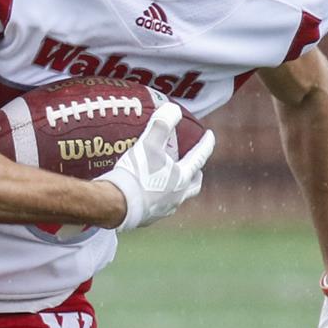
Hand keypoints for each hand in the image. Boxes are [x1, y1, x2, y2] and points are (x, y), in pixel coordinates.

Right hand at [97, 102, 214, 230]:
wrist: (116, 205)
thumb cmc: (136, 174)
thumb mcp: (149, 144)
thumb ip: (162, 124)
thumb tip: (173, 109)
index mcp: (181, 178)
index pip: (199, 157)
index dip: (206, 144)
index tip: (210, 135)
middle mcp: (178, 196)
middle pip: (195, 184)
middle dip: (196, 173)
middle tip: (194, 165)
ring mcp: (165, 209)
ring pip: (178, 197)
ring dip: (178, 187)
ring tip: (170, 179)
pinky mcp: (150, 218)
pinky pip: (160, 206)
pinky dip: (160, 197)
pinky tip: (150, 193)